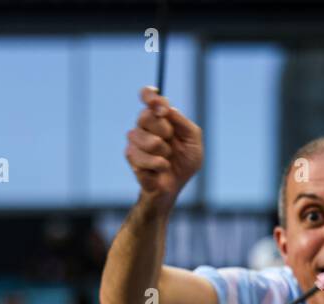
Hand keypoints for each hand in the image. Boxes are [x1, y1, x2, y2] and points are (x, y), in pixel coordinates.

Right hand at [126, 86, 203, 208]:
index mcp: (161, 116)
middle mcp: (145, 126)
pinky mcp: (131, 157)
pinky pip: (139, 155)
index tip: (159, 105)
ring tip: (167, 159)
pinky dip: (156, 164)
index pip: (148, 96)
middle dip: (162, 129)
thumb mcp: (193, 139)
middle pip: (144, 116)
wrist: (174, 188)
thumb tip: (168, 109)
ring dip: (160, 150)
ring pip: (140, 136)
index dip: (149, 96)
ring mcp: (136, 141)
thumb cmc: (185, 162)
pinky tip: (161, 169)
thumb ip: (182, 122)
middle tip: (170, 139)